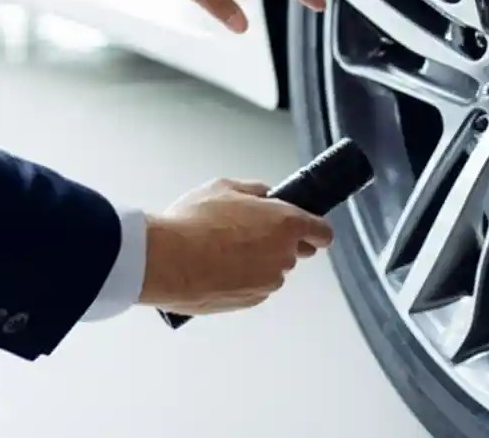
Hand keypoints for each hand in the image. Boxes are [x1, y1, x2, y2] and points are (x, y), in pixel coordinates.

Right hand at [137, 178, 333, 315]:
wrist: (166, 261)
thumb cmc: (192, 223)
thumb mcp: (224, 187)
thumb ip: (254, 190)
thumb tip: (264, 194)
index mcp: (285, 223)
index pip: (322, 231)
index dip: (317, 230)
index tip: (312, 230)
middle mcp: (283, 255)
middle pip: (295, 251)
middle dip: (279, 242)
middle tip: (248, 231)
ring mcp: (267, 281)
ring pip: (272, 269)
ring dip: (257, 261)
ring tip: (222, 249)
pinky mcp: (250, 301)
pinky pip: (254, 287)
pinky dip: (242, 279)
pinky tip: (216, 267)